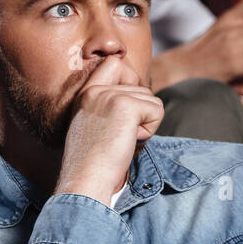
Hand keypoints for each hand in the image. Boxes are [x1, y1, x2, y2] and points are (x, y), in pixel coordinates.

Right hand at [55, 56, 164, 204]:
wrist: (85, 180)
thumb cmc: (92, 164)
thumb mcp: (94, 126)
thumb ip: (109, 106)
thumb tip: (142, 98)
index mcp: (86, 94)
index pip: (114, 63)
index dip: (128, 79)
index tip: (125, 108)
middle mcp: (96, 90)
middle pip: (140, 85)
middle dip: (140, 112)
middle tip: (120, 135)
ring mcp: (110, 95)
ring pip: (151, 99)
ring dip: (145, 123)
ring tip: (121, 140)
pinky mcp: (126, 105)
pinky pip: (157, 110)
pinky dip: (150, 130)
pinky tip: (129, 141)